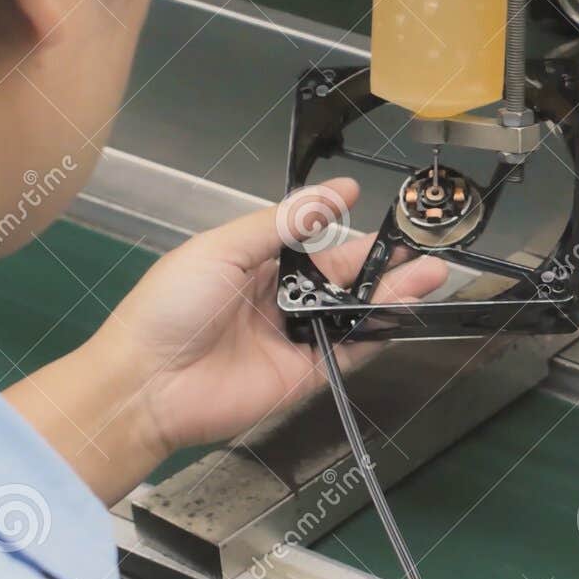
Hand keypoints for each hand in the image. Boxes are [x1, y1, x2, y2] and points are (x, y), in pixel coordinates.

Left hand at [8, 179, 448, 504]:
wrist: (147, 385)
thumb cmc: (171, 306)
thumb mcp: (222, 249)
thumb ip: (282, 224)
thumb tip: (332, 193)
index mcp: (255, 263)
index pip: (310, 239)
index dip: (339, 221)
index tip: (368, 199)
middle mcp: (280, 299)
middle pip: (343, 277)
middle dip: (383, 261)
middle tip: (424, 246)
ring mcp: (296, 338)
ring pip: (354, 312)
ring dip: (392, 294)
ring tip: (431, 275)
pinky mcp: (307, 375)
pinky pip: (350, 351)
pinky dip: (377, 334)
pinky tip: (403, 314)